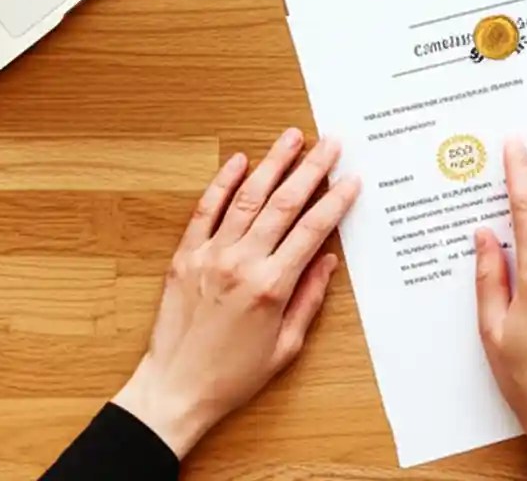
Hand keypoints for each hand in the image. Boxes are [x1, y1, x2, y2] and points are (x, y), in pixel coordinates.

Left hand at [113, 128, 360, 458]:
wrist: (175, 388)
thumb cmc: (233, 375)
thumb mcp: (286, 346)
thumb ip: (309, 299)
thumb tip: (328, 261)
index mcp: (272, 287)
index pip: (312, 231)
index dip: (335, 202)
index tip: (351, 180)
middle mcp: (242, 264)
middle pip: (284, 204)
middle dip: (311, 169)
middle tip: (330, 144)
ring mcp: (211, 256)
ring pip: (247, 198)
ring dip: (272, 164)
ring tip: (292, 138)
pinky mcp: (185, 256)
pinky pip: (206, 210)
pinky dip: (223, 183)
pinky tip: (240, 161)